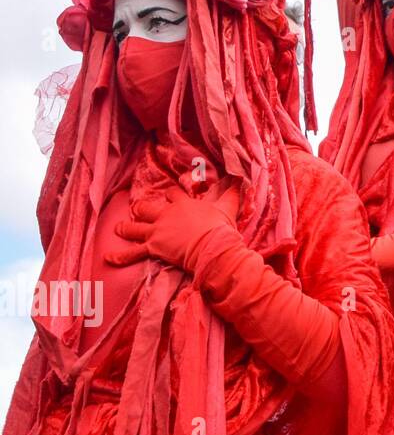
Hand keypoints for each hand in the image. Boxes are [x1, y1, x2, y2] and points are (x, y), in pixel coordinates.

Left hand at [107, 181, 240, 271]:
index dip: (171, 195)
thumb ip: (232, 192)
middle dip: (142, 209)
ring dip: (126, 228)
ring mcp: (157, 232)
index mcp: (182, 204)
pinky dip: (120, 256)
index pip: (172, 194)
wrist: (212, 247)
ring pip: (136, 228)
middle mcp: (166, 215)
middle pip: (147, 209)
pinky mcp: (153, 248)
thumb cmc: (220, 227)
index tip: (171, 195)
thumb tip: (242, 177)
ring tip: (120, 227)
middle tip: (138, 210)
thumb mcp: (228, 206)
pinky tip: (108, 257)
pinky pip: (133, 253)